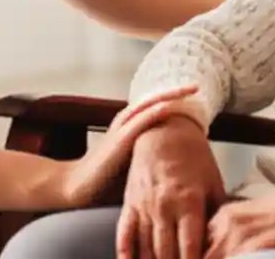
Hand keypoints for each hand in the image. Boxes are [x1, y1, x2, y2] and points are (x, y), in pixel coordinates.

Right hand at [58, 86, 198, 208]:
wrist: (78, 187)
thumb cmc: (106, 180)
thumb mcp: (134, 163)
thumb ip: (151, 156)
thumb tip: (178, 162)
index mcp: (129, 125)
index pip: (155, 107)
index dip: (174, 100)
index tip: (194, 96)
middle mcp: (125, 121)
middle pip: (154, 100)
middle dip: (176, 92)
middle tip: (196, 86)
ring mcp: (122, 129)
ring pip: (150, 105)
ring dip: (170, 96)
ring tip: (190, 89)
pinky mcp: (120, 141)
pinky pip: (142, 121)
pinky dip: (158, 111)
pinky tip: (171, 106)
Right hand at [117, 115, 225, 258]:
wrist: (164, 132)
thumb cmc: (194, 158)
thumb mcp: (213, 184)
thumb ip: (217, 216)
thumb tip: (226, 243)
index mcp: (189, 202)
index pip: (191, 248)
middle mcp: (165, 207)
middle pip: (166, 254)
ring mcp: (144, 207)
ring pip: (145, 249)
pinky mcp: (129, 204)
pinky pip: (124, 235)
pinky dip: (126, 255)